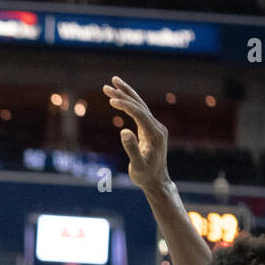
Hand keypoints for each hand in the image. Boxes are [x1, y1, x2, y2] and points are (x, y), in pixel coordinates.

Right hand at [102, 76, 168, 190]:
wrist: (157, 182)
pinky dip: (129, 103)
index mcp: (155, 134)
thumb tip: (124, 131)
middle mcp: (157, 127)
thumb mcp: (137, 166)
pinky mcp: (151, 129)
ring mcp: (155, 127)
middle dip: (123, 94)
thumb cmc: (145, 176)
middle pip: (140, 105)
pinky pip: (139, 112)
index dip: (125, 105)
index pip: (139, 113)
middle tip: (107, 85)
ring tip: (113, 82)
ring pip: (140, 105)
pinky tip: (120, 99)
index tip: (111, 100)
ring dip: (126, 94)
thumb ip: (132, 149)